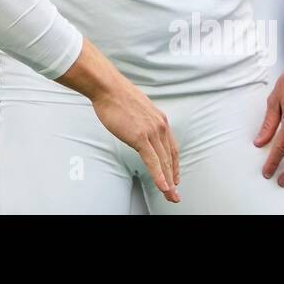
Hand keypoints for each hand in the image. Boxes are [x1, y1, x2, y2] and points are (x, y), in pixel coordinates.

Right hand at [92, 81, 180, 202]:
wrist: (108, 88)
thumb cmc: (117, 96)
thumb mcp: (138, 109)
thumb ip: (143, 121)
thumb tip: (139, 129)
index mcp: (160, 120)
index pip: (172, 147)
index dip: (174, 165)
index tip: (175, 177)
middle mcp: (160, 126)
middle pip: (170, 158)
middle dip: (173, 178)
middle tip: (174, 194)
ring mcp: (151, 132)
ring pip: (163, 162)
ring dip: (168, 182)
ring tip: (170, 195)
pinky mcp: (141, 137)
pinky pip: (153, 161)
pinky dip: (159, 176)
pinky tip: (162, 186)